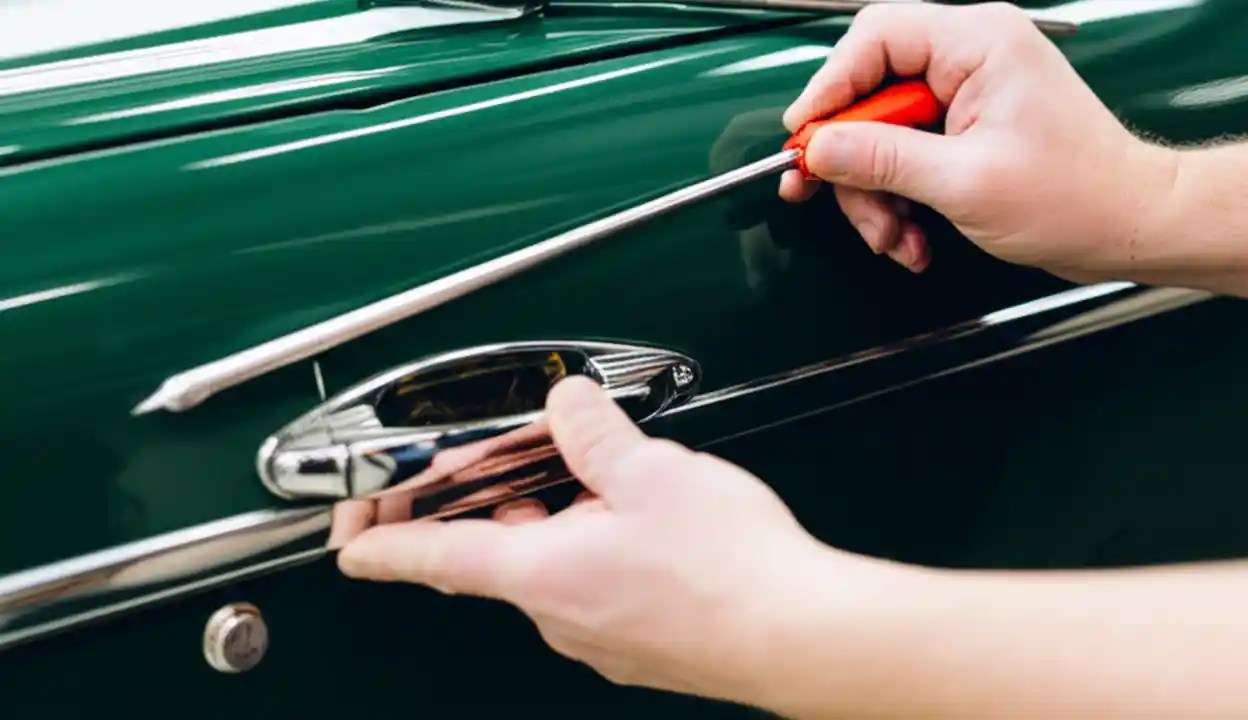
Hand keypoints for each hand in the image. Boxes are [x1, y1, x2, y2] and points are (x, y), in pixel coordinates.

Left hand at [336, 376, 897, 706]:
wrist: (801, 638)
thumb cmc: (732, 571)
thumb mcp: (655, 473)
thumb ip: (597, 436)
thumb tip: (572, 408)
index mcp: (543, 570)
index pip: (432, 556)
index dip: (379, 542)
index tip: (347, 540)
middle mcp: (558, 614)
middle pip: (490, 554)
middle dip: (486, 504)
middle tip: (496, 463)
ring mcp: (596, 636)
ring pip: (544, 569)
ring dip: (546, 523)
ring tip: (585, 480)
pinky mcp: (634, 643)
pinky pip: (587, 588)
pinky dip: (586, 550)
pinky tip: (631, 523)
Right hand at [779, 1, 1178, 281]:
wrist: (1129, 226)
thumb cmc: (1078, 196)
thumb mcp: (964, 182)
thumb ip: (884, 160)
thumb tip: (821, 147)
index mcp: (978, 44)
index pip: (875, 38)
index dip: (829, 87)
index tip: (804, 137)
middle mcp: (970, 57)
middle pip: (870, 91)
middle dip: (851, 158)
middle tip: (825, 193)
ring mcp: (966, 94)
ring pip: (881, 133)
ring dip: (874, 193)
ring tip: (892, 237)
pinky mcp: (963, 129)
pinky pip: (904, 155)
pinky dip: (898, 199)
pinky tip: (910, 237)